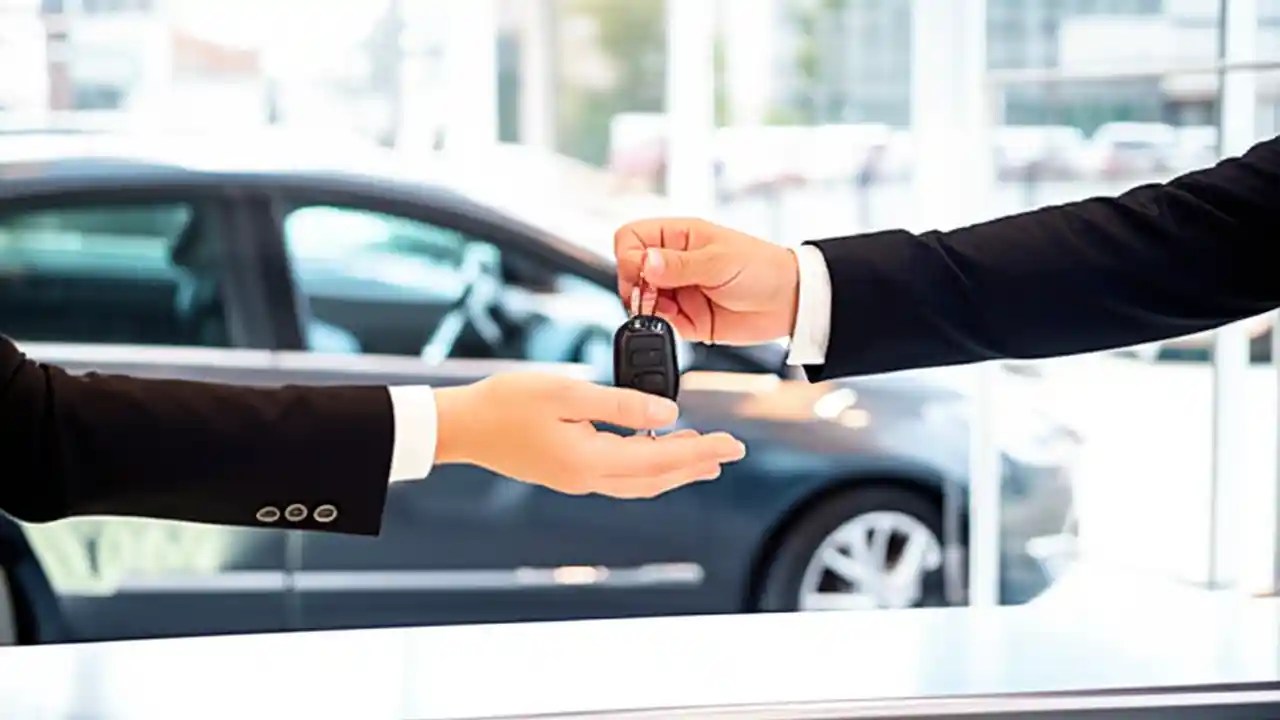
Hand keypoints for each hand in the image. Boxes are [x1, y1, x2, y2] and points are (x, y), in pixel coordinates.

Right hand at [432, 372, 745, 497]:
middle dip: (697, 464)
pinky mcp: (566, 472)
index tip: (732, 443)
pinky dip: (648, 466)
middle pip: (657, 478)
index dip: (701, 450)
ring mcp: (576, 480)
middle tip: (731, 452)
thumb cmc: (506, 403)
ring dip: (675, 469)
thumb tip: (668, 413)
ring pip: (640, 481)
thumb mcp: (567, 394)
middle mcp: (587, 479)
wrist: (461, 426)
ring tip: (703, 457)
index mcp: (591, 461)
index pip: (661, 457)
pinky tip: (654, 449)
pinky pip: (621, 476)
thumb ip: (620, 405)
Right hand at [615, 217, 799, 344]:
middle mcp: (673, 262)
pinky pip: (660, 324)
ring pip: (641, 300)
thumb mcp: (719, 261)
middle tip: (653, 296)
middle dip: (635, 286)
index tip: (643, 274)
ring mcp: (678, 291)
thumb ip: (679, 264)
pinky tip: (680, 322)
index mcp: (679, 236)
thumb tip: (645, 262)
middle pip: (629, 271)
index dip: (629, 256)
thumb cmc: (763, 268)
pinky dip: (662, 326)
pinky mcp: (686, 318)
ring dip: (648, 308)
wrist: (790, 303)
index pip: (632, 237)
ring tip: (670, 310)